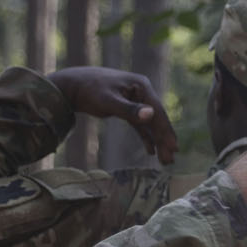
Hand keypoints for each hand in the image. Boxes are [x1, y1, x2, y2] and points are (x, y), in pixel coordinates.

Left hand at [45, 66, 177, 164]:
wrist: (72, 86)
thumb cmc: (89, 90)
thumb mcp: (109, 101)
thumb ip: (130, 109)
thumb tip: (151, 114)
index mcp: (142, 86)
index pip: (158, 111)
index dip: (166, 130)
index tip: (174, 147)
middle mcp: (142, 92)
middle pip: (156, 119)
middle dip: (164, 140)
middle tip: (171, 160)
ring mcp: (136, 100)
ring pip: (150, 124)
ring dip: (157, 141)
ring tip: (165, 161)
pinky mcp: (128, 108)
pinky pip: (140, 125)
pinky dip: (146, 137)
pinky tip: (151, 151)